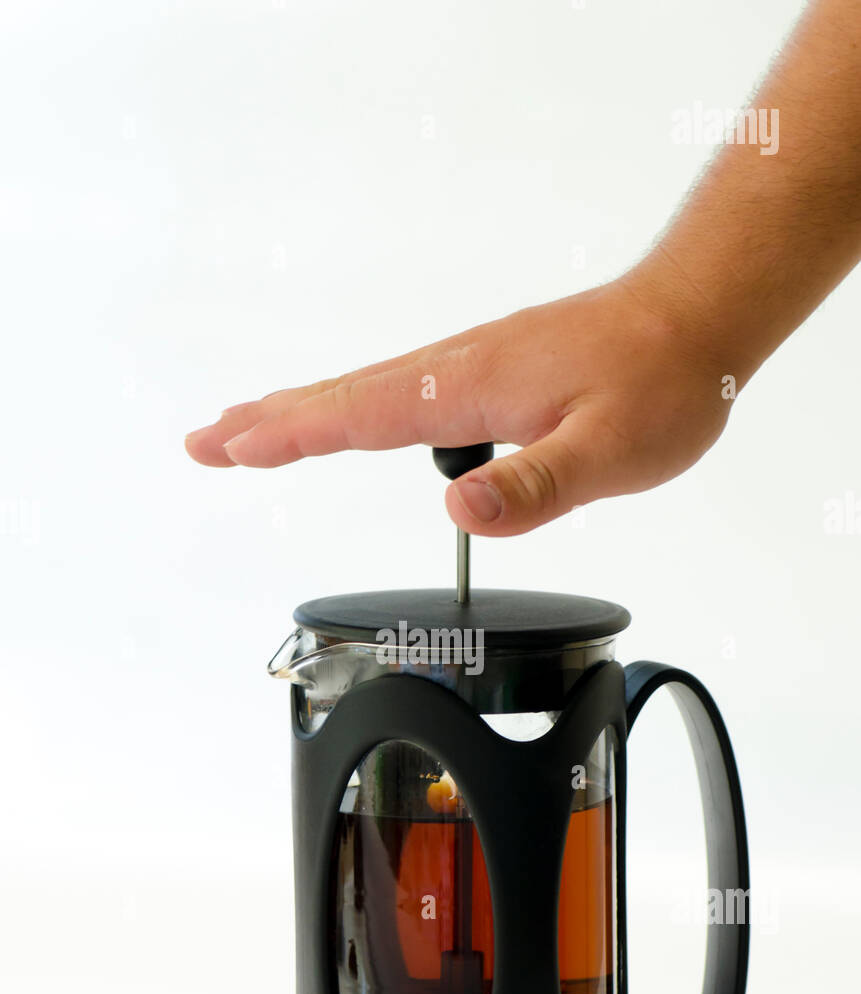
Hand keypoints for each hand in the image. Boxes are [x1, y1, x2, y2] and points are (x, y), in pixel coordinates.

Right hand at [185, 272, 732, 537]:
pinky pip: (400, 389)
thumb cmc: (662, 381)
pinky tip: (353, 420)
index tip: (227, 448)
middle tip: (203, 441)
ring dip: (300, 411)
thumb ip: (536, 486)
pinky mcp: (490, 370)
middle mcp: (458, 369)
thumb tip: (459, 511)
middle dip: (268, 421)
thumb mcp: (611, 450)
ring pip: (366, 392)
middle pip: (343, 398)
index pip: (361, 418)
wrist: (699, 316)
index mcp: (471, 388)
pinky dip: (353, 406)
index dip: (289, 437)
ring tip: (248, 431)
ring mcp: (471, 365)